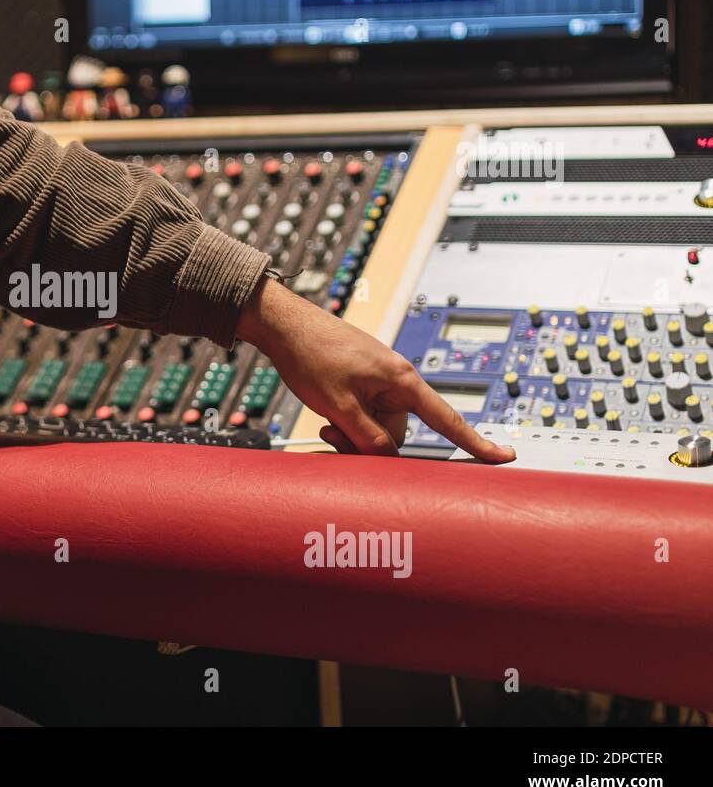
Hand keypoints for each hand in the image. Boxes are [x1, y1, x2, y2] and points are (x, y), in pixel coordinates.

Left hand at [236, 278, 514, 462]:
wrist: (284, 326)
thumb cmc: (312, 356)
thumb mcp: (339, 406)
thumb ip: (367, 438)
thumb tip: (390, 460)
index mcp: (401, 381)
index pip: (446, 419)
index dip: (475, 442)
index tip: (503, 457)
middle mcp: (396, 381)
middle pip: (399, 433)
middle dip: (370, 444)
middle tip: (334, 436)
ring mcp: (378, 382)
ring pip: (377, 428)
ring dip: (353, 435)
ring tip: (326, 423)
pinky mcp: (361, 383)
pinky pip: (364, 415)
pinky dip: (347, 423)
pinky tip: (326, 416)